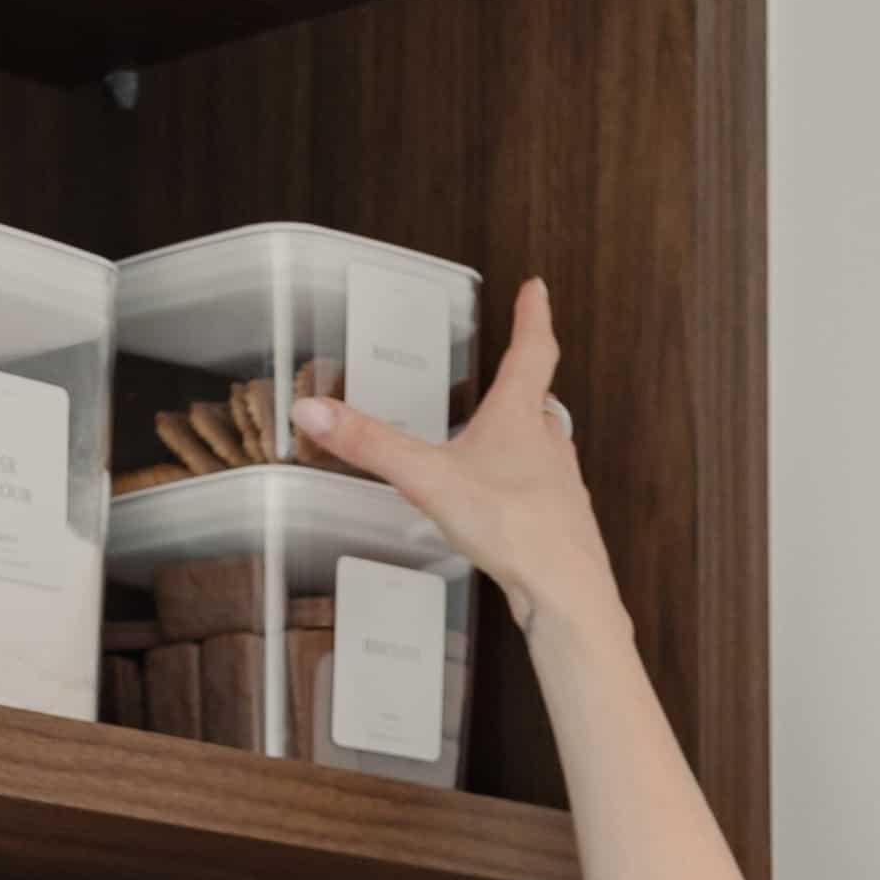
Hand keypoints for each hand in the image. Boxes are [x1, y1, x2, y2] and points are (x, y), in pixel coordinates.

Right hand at [293, 275, 619, 637]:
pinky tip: (504, 508)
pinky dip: (523, 489)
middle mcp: (549, 443)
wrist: (565, 591)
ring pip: (546, 447)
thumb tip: (314, 410)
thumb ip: (370, 445)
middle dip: (527, 382)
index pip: (532, 349)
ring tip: (503, 438)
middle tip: (519, 366)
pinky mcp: (559, 525)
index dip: (532, 315)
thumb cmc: (511, 526)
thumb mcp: (428, 478)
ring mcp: (560, 486)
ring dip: (526, 437)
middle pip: (541, 400)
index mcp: (520, 416)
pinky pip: (541, 494)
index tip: (536, 289)